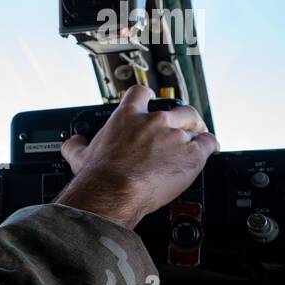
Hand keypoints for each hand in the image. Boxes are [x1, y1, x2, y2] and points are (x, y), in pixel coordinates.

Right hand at [56, 85, 219, 228]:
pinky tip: (209, 150)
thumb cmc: (99, 176)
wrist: (114, 191)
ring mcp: (174, 136)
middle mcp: (154, 122)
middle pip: (178, 109)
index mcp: (127, 118)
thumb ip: (76, 145)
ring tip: (198, 137)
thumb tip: (74, 142)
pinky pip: (209, 143)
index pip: (141, 93)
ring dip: (198, 131)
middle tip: (183, 125)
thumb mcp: (79, 156)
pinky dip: (210, 146)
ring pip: (196, 125)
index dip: (148, 96)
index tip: (151, 102)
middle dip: (183, 116)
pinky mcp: (192, 154)